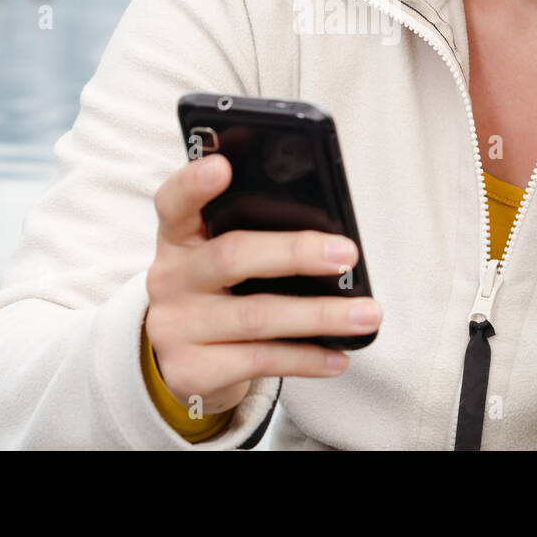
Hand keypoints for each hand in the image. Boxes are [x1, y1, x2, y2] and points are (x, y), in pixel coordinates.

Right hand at [144, 153, 382, 414]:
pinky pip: (260, 361)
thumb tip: (331, 235)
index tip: (222, 166)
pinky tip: (339, 355)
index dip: (194, 184)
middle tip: (347, 254)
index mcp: (178, 237)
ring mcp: (176, 327)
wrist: (184, 362)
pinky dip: (307, 358)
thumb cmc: (221, 293)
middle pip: (232, 257)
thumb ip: (252, 237)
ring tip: (367, 314)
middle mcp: (169, 278)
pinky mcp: (191, 371)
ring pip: (257, 317)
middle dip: (296, 253)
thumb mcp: (219, 258)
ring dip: (320, 315)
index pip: (174, 201)